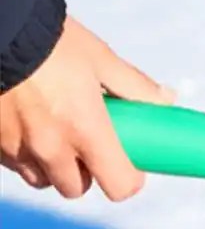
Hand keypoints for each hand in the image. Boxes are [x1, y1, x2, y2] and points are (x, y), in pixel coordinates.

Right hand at [0, 15, 173, 200]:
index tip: (128, 163)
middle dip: (85, 172)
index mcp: (85, 129)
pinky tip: (27, 124)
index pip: (118, 186)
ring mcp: (15, 147)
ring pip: (40, 179)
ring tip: (54, 131)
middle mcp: (49, 147)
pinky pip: (12, 163)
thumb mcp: (100, 58)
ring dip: (51, 166)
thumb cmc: (49, 40)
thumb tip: (166, 99)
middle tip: (88, 144)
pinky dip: (23, 152)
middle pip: (75, 188)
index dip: (127, 179)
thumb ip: (134, 86)